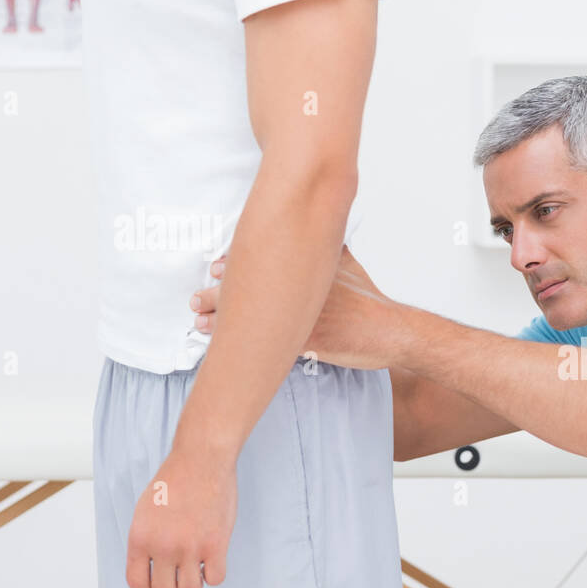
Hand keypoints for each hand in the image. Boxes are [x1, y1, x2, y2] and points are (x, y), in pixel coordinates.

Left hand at [125, 449, 236, 587]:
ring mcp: (190, 547)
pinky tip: (213, 559)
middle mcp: (163, 547)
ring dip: (194, 581)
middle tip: (180, 574)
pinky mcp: (216, 544)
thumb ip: (145, 541)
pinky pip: (216, 578)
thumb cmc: (175, 480)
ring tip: (197, 564)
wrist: (201, 461)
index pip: (138, 584)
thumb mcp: (144, 511)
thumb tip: (151, 566)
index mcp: (140, 539)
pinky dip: (214, 574)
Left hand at [191, 245, 393, 369]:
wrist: (390, 330)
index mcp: (305, 266)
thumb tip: (323, 237)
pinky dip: (241, 346)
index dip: (232, 264)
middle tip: (196, 297)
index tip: (215, 268)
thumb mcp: (350, 266)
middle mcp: (299, 287)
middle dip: (217, 292)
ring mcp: (302, 313)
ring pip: (252, 315)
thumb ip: (330, 253)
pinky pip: (266, 343)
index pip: (260, 259)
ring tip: (199, 322)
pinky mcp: (307, 340)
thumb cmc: (370, 300)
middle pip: (247, 287)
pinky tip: (223, 350)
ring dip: (220, 319)